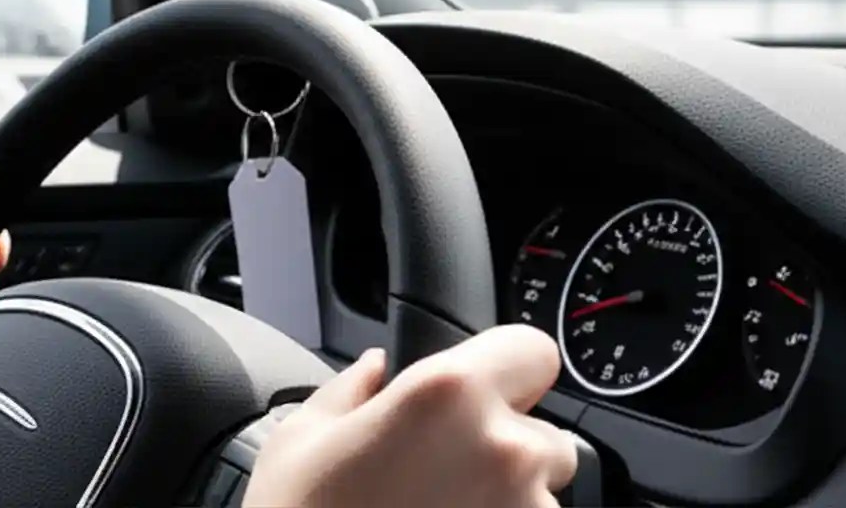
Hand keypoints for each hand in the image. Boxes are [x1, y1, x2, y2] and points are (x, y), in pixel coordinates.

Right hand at [244, 325, 576, 507]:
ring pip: (540, 495)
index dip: (509, 370)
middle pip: (543, 434)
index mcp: (448, 393)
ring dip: (505, 498)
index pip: (534, 351)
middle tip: (443, 470)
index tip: (483, 391)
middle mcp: (502, 449)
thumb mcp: (302, 439)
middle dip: (506, 446)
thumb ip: (351, 390)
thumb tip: (375, 368)